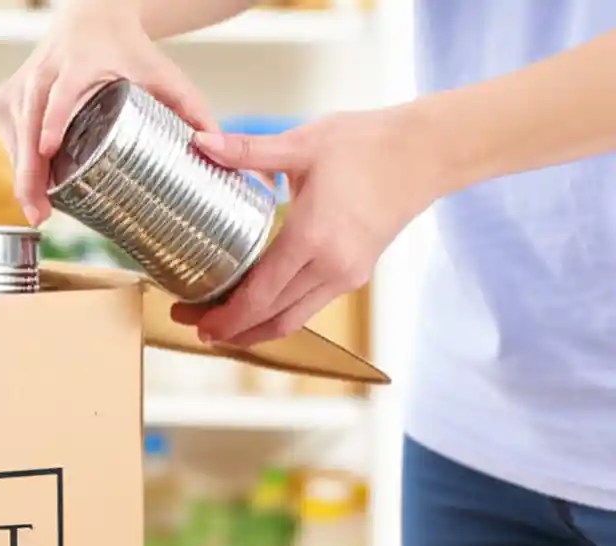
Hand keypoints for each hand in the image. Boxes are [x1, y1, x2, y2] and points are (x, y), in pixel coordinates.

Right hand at [0, 6, 217, 225]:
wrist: (90, 19)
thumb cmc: (126, 50)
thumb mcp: (162, 72)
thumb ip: (190, 107)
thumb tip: (215, 147)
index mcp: (79, 63)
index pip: (60, 94)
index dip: (52, 122)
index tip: (47, 150)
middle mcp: (43, 71)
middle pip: (27, 123)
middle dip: (29, 171)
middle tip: (39, 211)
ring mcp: (20, 84)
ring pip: (14, 135)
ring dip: (22, 175)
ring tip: (37, 210)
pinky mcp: (6, 96)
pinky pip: (9, 136)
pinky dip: (18, 163)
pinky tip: (31, 187)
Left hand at [171, 107, 439, 346]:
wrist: (425, 152)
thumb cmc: (367, 144)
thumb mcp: (302, 144)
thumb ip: (248, 150)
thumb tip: (200, 143)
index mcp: (312, 238)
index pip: (259, 294)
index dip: (225, 315)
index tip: (193, 320)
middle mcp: (331, 266)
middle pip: (271, 317)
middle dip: (230, 328)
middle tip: (192, 323)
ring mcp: (346, 275)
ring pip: (292, 320)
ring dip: (254, 329)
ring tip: (219, 327)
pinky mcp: (355, 274)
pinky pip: (308, 307)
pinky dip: (278, 315)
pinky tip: (255, 306)